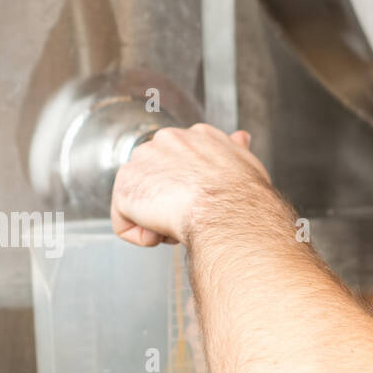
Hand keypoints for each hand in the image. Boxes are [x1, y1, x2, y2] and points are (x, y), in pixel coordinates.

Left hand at [109, 124, 277, 247]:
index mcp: (196, 136)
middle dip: (171, 204)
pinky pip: (125, 223)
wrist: (228, 213)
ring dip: (159, 220)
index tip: (204, 202)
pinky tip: (165, 234)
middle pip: (158, 180)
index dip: (191, 189)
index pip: (180, 160)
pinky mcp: (124, 189)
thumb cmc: (244, 197)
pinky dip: (144, 237)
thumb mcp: (247, 164)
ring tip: (181, 226)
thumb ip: (236, 150)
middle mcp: (166, 140)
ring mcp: (142, 161)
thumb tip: (239, 138)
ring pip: (141, 202)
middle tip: (193, 218)